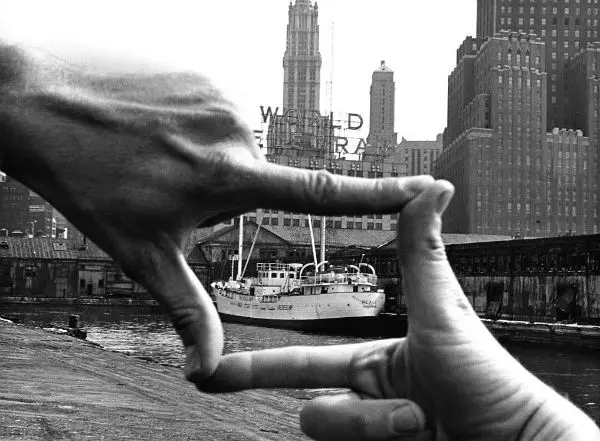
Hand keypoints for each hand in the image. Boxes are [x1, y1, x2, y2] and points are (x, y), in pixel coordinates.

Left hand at [0, 42, 432, 381]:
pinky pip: (214, 110)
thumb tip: (206, 370)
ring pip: (231, 143)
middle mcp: (237, 127)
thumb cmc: (88, 180)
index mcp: (230, 176)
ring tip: (154, 152)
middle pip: (253, 176)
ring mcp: (220, 89)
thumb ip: (187, 309)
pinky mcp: (202, 66)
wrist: (36, 98)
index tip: (429, 187)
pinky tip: (150, 125)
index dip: (381, 194)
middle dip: (220, 191)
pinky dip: (193, 127)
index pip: (323, 192)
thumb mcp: (141, 253)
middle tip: (165, 184)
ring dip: (204, 157)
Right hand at [202, 181, 599, 440]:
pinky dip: (377, 439)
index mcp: (374, 364)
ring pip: (327, 429)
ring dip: (373, 426)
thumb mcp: (442, 311)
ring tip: (422, 420)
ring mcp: (374, 435)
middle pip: (313, 406)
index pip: (306, 363)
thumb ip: (419, 253)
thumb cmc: (488, 378)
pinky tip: (419, 437)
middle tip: (272, 388)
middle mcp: (370, 401)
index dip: (259, 367)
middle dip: (314, 401)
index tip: (219, 370)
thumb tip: (432, 185)